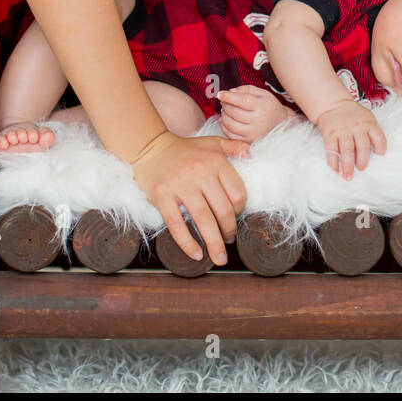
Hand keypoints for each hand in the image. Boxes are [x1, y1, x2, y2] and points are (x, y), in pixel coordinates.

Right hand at [130, 131, 248, 264]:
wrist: (150, 148)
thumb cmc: (186, 150)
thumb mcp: (213, 143)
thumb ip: (234, 147)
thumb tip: (251, 154)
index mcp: (216, 162)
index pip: (237, 193)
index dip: (240, 210)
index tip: (235, 218)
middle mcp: (200, 173)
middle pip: (223, 210)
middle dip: (229, 231)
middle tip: (229, 241)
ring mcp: (180, 186)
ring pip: (203, 220)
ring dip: (214, 243)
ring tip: (219, 258)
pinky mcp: (162, 197)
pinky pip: (177, 225)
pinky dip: (187, 243)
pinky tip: (196, 254)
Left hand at [217, 85, 294, 141]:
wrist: (281, 123)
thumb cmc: (270, 107)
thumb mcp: (263, 93)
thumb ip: (247, 90)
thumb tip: (230, 92)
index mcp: (262, 106)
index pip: (241, 100)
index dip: (228, 97)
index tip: (220, 94)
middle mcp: (258, 120)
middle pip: (234, 112)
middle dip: (225, 105)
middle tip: (224, 101)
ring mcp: (253, 132)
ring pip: (230, 124)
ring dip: (223, 116)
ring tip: (225, 110)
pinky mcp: (249, 140)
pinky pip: (231, 135)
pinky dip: (224, 127)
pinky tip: (226, 120)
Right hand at [314, 99, 385, 179]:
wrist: (334, 104)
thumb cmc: (353, 114)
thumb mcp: (367, 118)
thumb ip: (373, 132)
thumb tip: (377, 153)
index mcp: (368, 123)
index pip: (379, 138)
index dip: (381, 148)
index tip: (379, 156)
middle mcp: (356, 127)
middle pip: (362, 147)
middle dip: (362, 161)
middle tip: (361, 170)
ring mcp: (342, 130)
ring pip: (347, 150)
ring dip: (347, 166)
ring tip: (348, 176)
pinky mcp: (330, 134)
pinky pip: (332, 149)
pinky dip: (333, 161)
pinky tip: (335, 169)